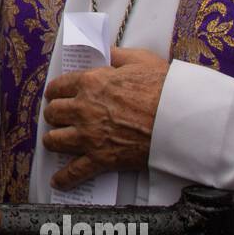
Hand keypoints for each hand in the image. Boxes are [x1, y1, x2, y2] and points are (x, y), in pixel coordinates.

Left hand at [41, 47, 170, 189]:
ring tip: (57, 142)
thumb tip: (106, 53)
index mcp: (90, 83)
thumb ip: (117, 56)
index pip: (58, 87)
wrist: (180, 118)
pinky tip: (58, 181)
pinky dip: (64, 178)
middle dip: (54, 115)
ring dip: (54, 141)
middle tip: (59, 118)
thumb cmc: (163, 87)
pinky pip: (75, 171)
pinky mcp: (101, 158)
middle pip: (53, 114)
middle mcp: (83, 109)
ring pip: (54, 140)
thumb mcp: (140, 60)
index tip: (55, 96)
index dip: (55, 92)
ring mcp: (90, 136)